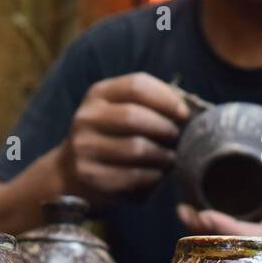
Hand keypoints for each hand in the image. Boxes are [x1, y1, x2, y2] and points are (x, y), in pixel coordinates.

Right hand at [58, 72, 190, 209]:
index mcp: (99, 94)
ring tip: (171, 158)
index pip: (136, 86)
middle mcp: (87, 117)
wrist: (71, 171)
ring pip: (134, 148)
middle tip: (178, 138)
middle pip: (134, 116)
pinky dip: (151, 176)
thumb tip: (190, 109)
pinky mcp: (88, 174)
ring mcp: (84, 146)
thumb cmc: (112, 138)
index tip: (184, 113)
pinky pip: (130, 175)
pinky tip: (157, 175)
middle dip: (164, 128)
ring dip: (162, 155)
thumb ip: (150, 106)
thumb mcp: (122, 112)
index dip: (166, 99)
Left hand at [176, 109, 261, 243]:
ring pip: (233, 245)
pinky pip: (239, 241)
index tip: (204, 214)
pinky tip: (202, 217)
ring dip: (207, 231)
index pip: (253, 235)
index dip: (225, 227)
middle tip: (182, 209)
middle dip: (205, 229)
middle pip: (234, 244)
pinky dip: (219, 231)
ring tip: (185, 211)